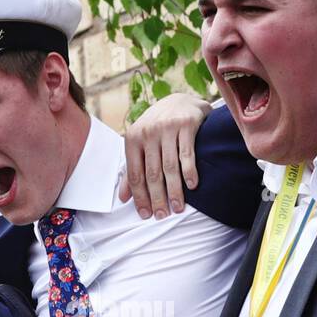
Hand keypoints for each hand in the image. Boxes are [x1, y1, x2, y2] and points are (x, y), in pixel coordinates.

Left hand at [120, 93, 210, 219]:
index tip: (146, 214)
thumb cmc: (158, 128)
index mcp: (132, 138)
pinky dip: (190, 172)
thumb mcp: (140, 144)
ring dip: (174, 190)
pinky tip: (193, 186)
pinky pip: (187, 154)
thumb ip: (132, 169)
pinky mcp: (186, 124)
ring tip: (178, 208)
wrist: (181, 100)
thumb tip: (123, 198)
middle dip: (157, 198)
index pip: (135, 174)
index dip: (140, 197)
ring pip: (170, 167)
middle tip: (162, 216)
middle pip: (152, 173)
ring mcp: (167, 128)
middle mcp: (148, 132)